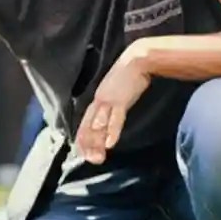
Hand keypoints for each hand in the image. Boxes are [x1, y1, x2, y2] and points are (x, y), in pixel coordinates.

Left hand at [75, 47, 150, 164]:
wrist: (138, 59)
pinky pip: (115, 119)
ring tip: (97, 157)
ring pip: (99, 125)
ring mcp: (108, 101)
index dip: (83, 138)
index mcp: (97, 99)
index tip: (83, 152)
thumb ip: (111, 105)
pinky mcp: (121, 100)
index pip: (85, 122)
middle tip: (89, 160)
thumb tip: (109, 118)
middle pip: (89, 126)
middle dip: (88, 145)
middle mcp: (99, 101)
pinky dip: (112, 132)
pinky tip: (109, 144)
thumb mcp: (116, 92)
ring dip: (97, 143)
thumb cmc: (129, 76)